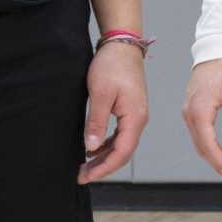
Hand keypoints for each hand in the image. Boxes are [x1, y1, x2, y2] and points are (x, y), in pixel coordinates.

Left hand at [79, 42, 148, 183]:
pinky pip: (120, 134)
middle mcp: (139, 119)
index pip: (122, 153)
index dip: (104, 168)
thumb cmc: (112, 65)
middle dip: (103, 167)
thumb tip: (91, 147)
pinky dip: (107, 144)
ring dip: (104, 157)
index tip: (86, 176)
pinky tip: (94, 147)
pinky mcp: (129, 110)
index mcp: (135, 118)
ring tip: (85, 164)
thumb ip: (96, 123)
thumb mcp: (100, 94)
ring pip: (121, 144)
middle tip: (82, 175)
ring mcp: (135, 115)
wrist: (122, 45)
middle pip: (123, 152)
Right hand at [182, 57, 221, 184]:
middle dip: (216, 164)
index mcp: (200, 111)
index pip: (208, 145)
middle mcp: (189, 113)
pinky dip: (209, 144)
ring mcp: (188, 111)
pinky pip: (199, 132)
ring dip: (213, 155)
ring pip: (199, 141)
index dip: (220, 163)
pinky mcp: (191, 108)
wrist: (215, 48)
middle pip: (201, 147)